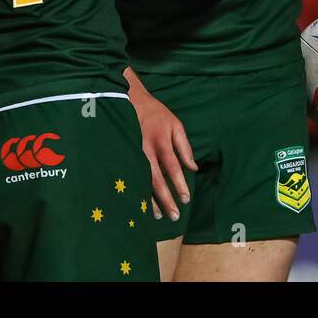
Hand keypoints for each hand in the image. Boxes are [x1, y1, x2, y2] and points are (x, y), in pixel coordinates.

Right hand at [130, 81, 197, 220]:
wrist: (130, 101)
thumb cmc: (156, 114)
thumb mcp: (175, 125)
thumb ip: (184, 147)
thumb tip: (193, 168)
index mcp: (161, 141)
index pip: (172, 167)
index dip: (179, 184)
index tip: (186, 199)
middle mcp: (145, 149)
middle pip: (156, 179)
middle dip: (166, 199)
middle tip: (174, 216)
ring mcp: (132, 153)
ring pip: (141, 181)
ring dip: (150, 200)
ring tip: (158, 216)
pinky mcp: (123, 155)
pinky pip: (131, 177)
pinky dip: (136, 191)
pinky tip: (140, 204)